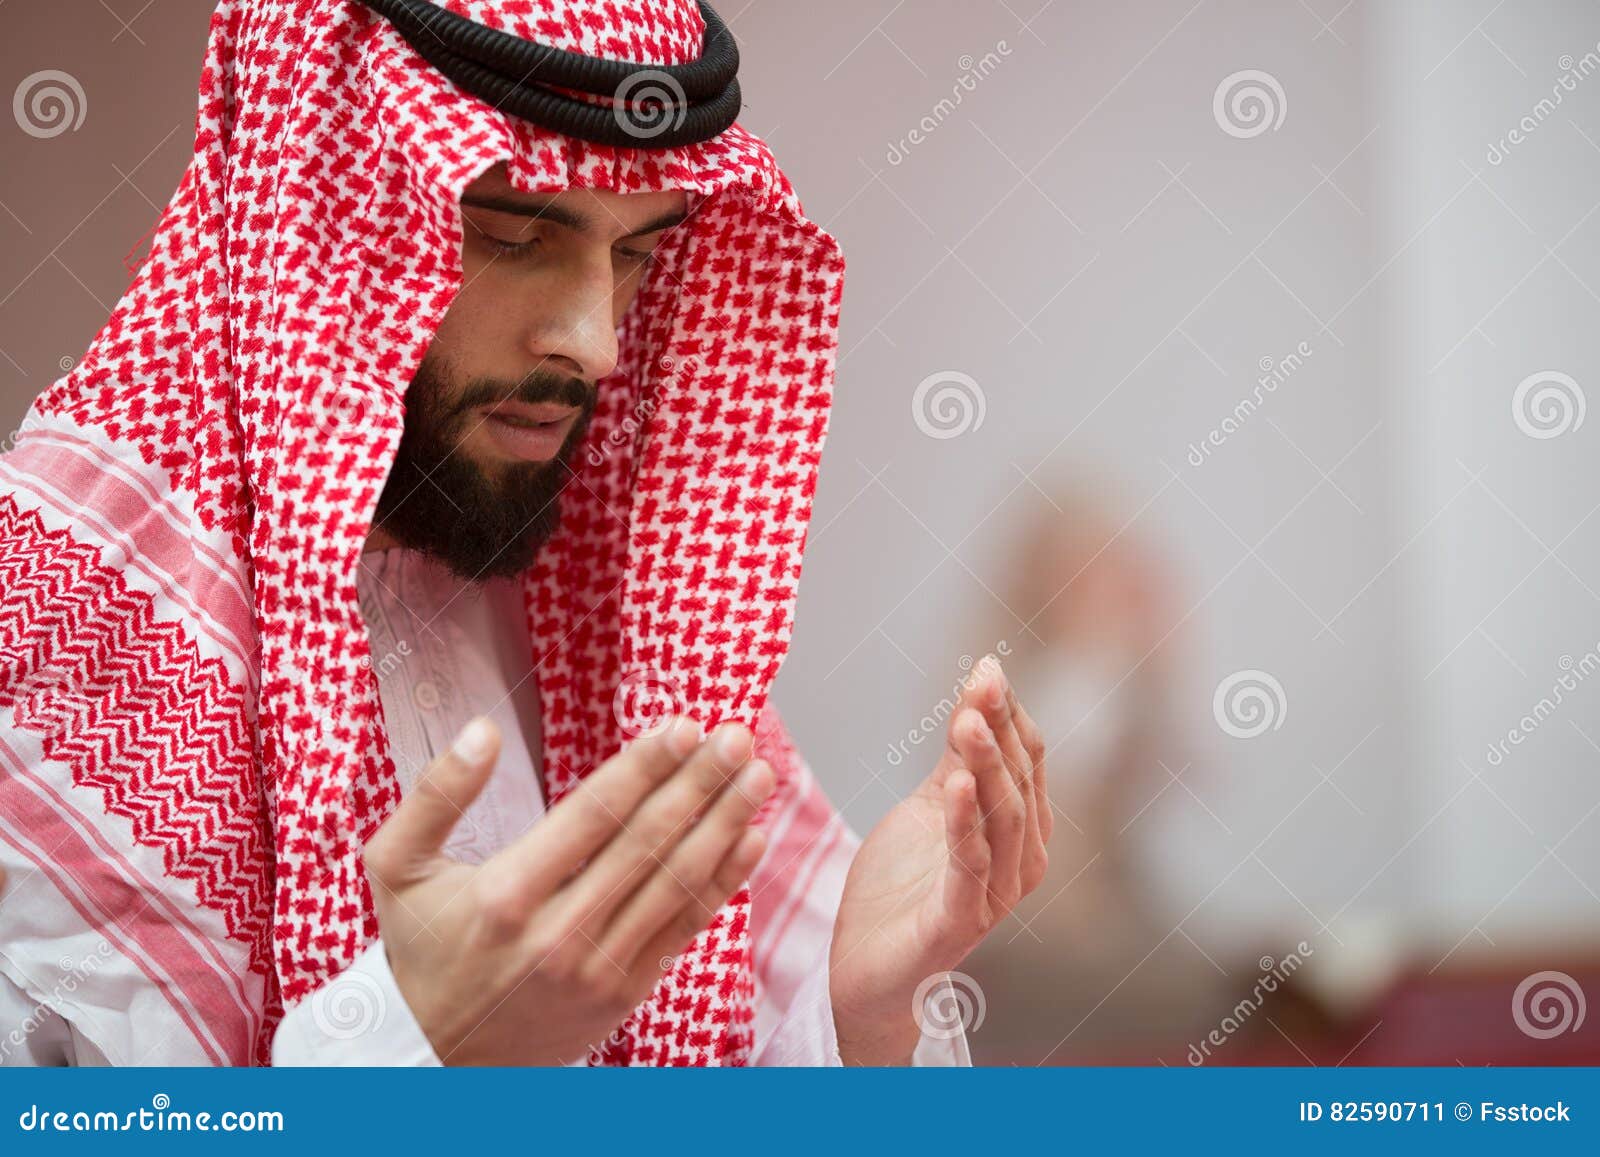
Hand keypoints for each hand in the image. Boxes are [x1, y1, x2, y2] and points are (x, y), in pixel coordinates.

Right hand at [360, 714, 773, 1064]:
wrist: (432, 1055)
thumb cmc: (419, 948)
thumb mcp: (395, 865)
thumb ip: (435, 794)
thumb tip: (482, 731)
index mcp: (506, 894)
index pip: (594, 814)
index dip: (646, 766)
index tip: (685, 725)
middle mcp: (558, 934)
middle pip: (647, 844)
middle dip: (700, 784)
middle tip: (738, 738)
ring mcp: (597, 970)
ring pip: (676, 886)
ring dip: (724, 825)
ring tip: (758, 777)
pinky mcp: (624, 995)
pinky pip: (683, 929)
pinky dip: (722, 882)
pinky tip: (750, 839)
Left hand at [829, 655, 1049, 1063]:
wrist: (866, 965)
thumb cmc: (904, 885)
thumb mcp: (931, 804)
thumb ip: (957, 756)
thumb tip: (981, 686)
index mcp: (1020, 830)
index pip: (1027, 760)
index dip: (1009, 713)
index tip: (987, 666)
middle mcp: (1021, 862)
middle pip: (1018, 782)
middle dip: (999, 728)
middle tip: (980, 683)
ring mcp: (994, 896)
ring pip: (1001, 818)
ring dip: (985, 765)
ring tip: (966, 720)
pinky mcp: (958, 922)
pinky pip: (969, 866)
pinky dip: (965, 823)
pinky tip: (956, 785)